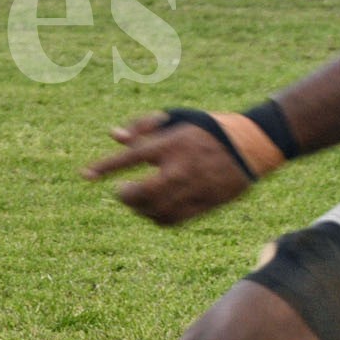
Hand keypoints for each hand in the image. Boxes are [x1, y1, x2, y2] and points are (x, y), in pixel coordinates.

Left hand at [81, 111, 252, 224]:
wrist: (253, 145)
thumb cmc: (208, 128)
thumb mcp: (176, 119)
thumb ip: (143, 127)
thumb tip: (114, 136)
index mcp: (172, 144)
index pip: (130, 157)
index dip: (106, 167)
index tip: (86, 175)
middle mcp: (181, 168)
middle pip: (141, 192)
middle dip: (124, 195)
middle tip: (120, 190)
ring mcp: (194, 188)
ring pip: (155, 210)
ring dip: (138, 209)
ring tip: (136, 200)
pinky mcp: (206, 204)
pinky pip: (174, 220)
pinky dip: (157, 218)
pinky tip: (152, 210)